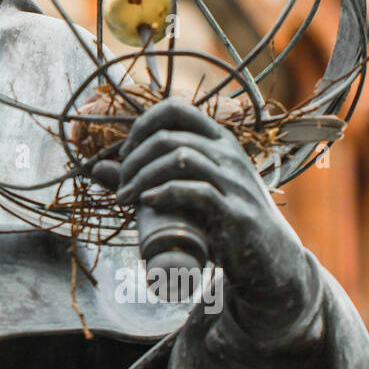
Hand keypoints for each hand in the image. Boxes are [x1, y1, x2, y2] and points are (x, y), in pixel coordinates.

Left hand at [91, 99, 316, 340]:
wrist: (272, 259)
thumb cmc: (223, 220)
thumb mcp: (188, 192)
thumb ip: (144, 179)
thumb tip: (96, 169)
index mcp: (218, 141)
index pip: (176, 108)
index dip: (142, 124)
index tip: (124, 152)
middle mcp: (228, 155)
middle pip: (168, 138)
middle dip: (134, 160)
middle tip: (119, 186)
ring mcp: (235, 182)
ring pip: (180, 159)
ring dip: (142, 177)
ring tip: (125, 199)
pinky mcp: (236, 213)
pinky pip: (198, 191)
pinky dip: (166, 193)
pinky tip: (147, 202)